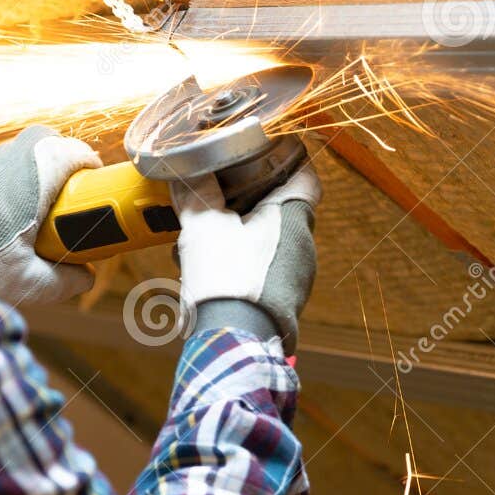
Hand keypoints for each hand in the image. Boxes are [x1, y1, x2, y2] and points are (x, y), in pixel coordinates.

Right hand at [172, 164, 320, 352]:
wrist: (232, 340)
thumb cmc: (226, 278)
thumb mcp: (203, 225)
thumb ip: (197, 192)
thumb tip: (188, 167)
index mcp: (293, 217)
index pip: (306, 174)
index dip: (287, 159)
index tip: (263, 154)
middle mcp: (303, 245)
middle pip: (283, 208)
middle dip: (250, 200)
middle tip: (221, 194)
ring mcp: (297, 275)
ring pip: (270, 240)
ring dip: (241, 233)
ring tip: (206, 235)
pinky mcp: (284, 300)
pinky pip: (265, 268)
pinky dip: (242, 261)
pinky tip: (211, 266)